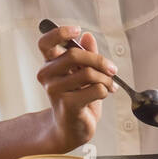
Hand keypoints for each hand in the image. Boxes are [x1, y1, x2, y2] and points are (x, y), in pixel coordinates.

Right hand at [36, 24, 115, 150]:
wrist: (72, 128)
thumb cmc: (77, 99)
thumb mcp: (83, 73)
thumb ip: (86, 55)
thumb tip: (87, 37)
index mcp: (49, 64)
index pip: (45, 42)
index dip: (60, 32)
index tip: (77, 29)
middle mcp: (47, 75)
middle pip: (74, 54)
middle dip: (99, 60)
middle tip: (112, 69)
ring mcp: (55, 90)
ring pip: (88, 73)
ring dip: (106, 79)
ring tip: (110, 85)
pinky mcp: (67, 105)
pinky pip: (96, 89)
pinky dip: (106, 91)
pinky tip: (104, 95)